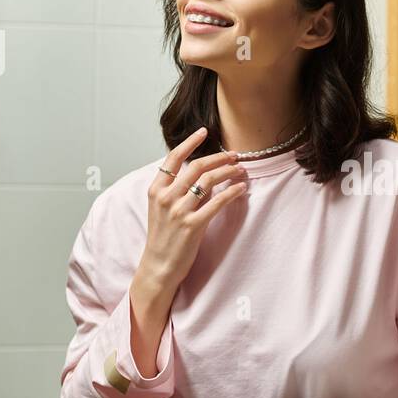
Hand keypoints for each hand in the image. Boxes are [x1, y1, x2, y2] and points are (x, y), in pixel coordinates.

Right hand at [138, 127, 248, 289]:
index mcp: (156, 190)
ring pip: (208, 181)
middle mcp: (166, 197)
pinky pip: (217, 202)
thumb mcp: (162, 209)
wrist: (158, 266)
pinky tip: (241, 189)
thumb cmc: (163, 237)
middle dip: (218, 158)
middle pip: (196, 166)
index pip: (173, 158)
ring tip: (240, 171)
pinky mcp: (192, 226)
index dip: (190, 141)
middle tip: (234, 156)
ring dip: (228, 172)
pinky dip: (232, 193)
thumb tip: (201, 174)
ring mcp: (179, 212)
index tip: (204, 131)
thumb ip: (176, 190)